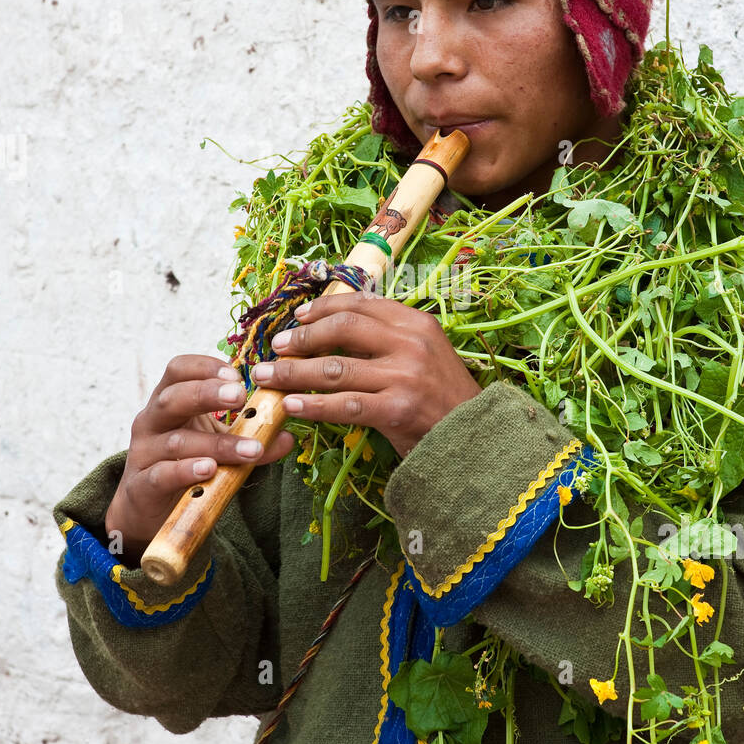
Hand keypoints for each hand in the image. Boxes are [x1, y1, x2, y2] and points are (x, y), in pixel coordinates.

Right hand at [105, 355, 295, 564]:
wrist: (149, 506)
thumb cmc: (185, 462)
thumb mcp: (217, 442)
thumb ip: (249, 437)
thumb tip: (286, 436)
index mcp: (169, 401)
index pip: (178, 369)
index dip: (205, 367)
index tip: (238, 376)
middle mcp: (152, 421)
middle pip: (172, 397)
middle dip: (207, 394)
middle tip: (240, 396)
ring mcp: (144, 453)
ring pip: (177, 442)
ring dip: (217, 445)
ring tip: (250, 449)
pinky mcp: (141, 486)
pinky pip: (162, 475)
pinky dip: (186, 471)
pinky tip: (209, 469)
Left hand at [249, 289, 481, 457]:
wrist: (475, 438)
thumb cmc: (442, 397)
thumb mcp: (424, 353)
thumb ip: (388, 338)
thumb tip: (333, 328)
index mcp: (416, 323)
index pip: (360, 305)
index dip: (323, 309)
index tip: (298, 317)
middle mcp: (411, 344)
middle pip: (343, 329)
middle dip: (302, 337)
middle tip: (277, 347)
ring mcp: (404, 377)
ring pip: (335, 369)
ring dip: (294, 372)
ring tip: (268, 377)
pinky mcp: (397, 410)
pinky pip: (344, 406)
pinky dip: (312, 405)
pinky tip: (291, 406)